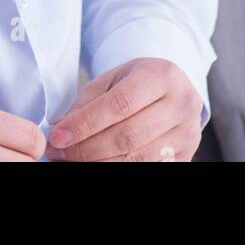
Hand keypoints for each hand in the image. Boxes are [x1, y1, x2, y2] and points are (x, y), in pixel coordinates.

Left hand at [44, 58, 202, 161]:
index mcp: (161, 76)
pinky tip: (98, 163)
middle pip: (128, 137)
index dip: (86, 124)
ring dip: (99, 163)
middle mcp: (180, 104)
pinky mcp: (186, 156)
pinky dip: (118, 168)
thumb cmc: (138, 82)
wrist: (173, 88)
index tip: (57, 137)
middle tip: (59, 153)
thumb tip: (59, 131)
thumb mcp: (112, 79)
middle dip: (87, 149)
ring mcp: (187, 133)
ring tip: (72, 160)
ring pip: (137, 159)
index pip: (119, 104)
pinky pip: (148, 168)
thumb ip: (87, 103)